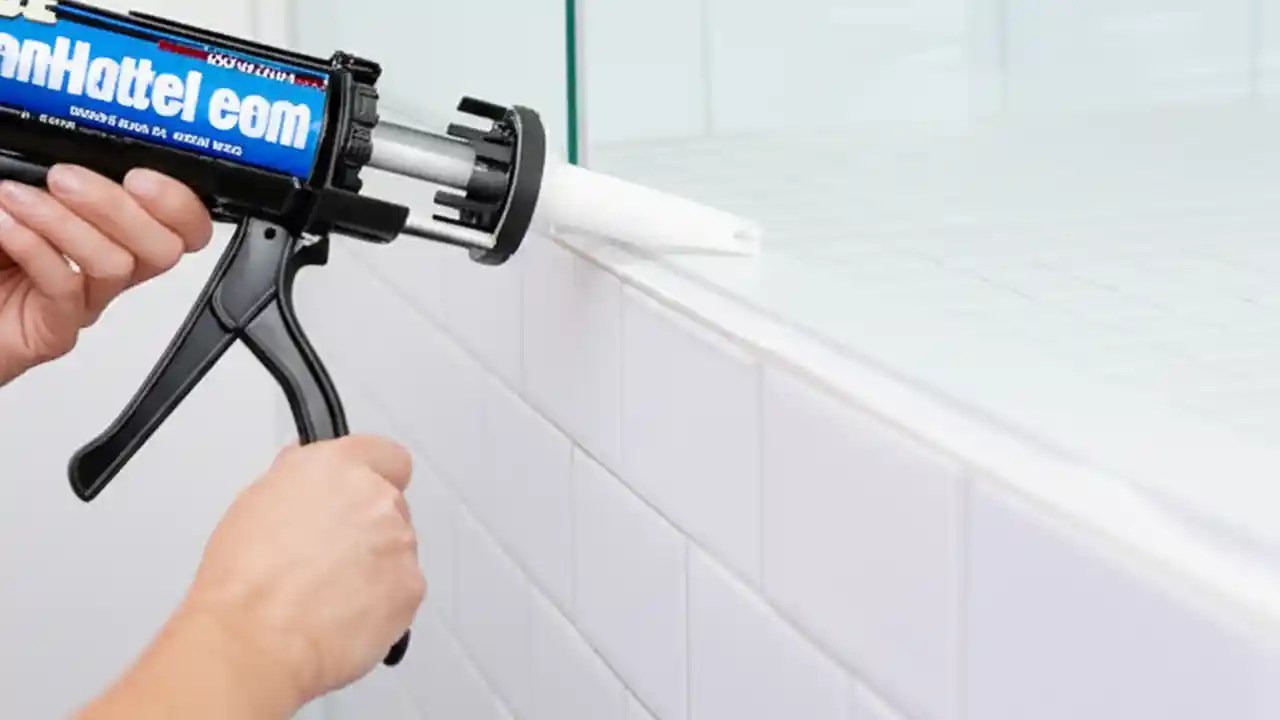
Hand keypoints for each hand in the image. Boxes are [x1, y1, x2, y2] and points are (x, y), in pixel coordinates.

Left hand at [0, 165, 211, 385]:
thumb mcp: (8, 185)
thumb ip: (33, 164)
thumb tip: (56, 138)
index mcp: (105, 229)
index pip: (179, 224)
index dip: (180, 202)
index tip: (142, 174)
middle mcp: (99, 266)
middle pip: (164, 247)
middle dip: (124, 208)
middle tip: (68, 179)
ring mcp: (79, 301)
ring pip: (117, 265)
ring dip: (67, 223)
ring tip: (14, 197)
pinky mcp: (51, 332)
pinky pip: (68, 291)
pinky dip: (37, 249)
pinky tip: (5, 227)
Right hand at [178, 436, 425, 706]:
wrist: (256, 634)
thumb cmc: (245, 577)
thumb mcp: (256, 504)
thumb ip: (299, 483)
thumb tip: (310, 486)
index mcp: (337, 467)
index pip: (386, 457)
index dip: (375, 476)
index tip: (364, 494)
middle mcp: (376, 498)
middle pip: (391, 507)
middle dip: (368, 529)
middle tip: (329, 558)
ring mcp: (400, 542)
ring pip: (398, 550)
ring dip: (376, 566)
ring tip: (328, 594)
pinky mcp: (411, 586)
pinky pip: (403, 590)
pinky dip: (383, 603)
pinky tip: (344, 614)